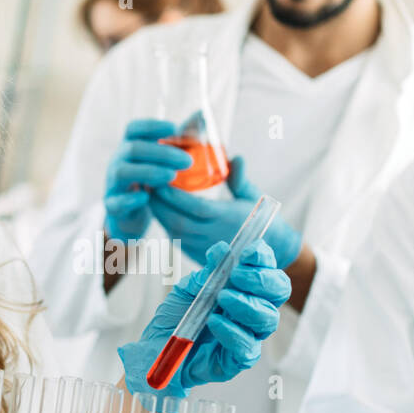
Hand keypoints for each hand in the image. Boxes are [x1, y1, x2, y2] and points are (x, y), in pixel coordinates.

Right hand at [103, 118, 192, 242]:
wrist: (131, 216)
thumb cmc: (150, 182)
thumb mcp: (162, 161)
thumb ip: (179, 140)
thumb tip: (202, 114)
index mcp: (129, 147)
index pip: (134, 128)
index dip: (152, 126)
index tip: (173, 128)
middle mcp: (118, 162)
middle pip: (132, 148)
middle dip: (161, 152)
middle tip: (187, 161)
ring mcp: (112, 184)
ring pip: (122, 172)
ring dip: (148, 172)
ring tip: (172, 176)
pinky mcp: (112, 205)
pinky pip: (116, 201)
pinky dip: (131, 199)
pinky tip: (147, 198)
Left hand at [117, 239, 290, 397]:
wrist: (157, 348)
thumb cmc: (176, 318)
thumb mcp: (188, 288)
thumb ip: (207, 272)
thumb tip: (222, 250)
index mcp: (244, 289)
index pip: (268, 270)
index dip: (264, 259)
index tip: (250, 252)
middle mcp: (252, 310)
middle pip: (278, 291)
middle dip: (261, 279)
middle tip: (237, 275)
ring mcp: (248, 335)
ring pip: (268, 319)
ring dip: (247, 304)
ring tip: (222, 298)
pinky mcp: (238, 359)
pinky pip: (248, 347)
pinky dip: (232, 331)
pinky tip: (214, 322)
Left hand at [148, 156, 302, 266]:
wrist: (266, 250)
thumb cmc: (259, 218)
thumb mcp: (253, 196)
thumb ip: (240, 178)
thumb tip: (236, 157)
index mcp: (228, 218)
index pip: (196, 207)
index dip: (175, 195)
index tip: (160, 179)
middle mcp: (213, 235)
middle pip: (178, 221)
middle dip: (159, 204)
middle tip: (147, 183)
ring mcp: (204, 247)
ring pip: (173, 231)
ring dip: (158, 213)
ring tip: (148, 194)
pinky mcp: (197, 254)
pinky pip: (176, 238)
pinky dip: (164, 222)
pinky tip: (157, 208)